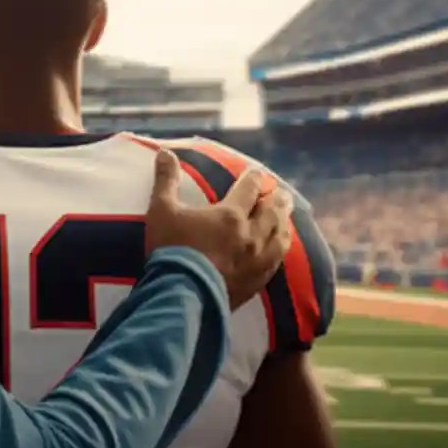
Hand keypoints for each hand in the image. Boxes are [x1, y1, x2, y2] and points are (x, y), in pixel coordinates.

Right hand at [145, 149, 293, 309]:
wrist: (181, 296)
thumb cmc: (170, 249)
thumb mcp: (161, 210)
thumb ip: (166, 180)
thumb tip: (165, 151)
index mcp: (230, 214)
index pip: (249, 189)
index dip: (254, 178)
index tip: (257, 172)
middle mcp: (251, 235)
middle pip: (273, 212)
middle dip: (277, 199)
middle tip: (281, 193)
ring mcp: (257, 261)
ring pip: (280, 238)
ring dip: (283, 224)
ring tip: (285, 219)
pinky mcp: (256, 283)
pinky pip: (276, 263)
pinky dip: (280, 250)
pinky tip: (279, 251)